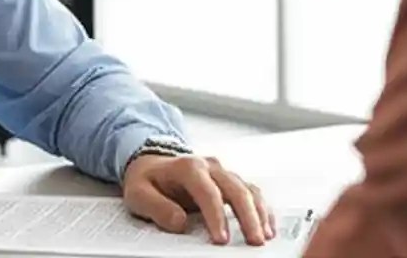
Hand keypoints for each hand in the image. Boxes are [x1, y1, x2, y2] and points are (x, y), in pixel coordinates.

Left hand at [123, 154, 275, 246]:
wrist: (150, 164)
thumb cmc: (147, 180)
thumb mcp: (139, 193)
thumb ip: (157, 207)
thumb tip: (179, 223)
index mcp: (187, 166)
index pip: (207, 191)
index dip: (216, 216)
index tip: (221, 240)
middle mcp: (209, 167)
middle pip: (235, 189)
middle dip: (247, 216)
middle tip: (254, 241)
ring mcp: (222, 173)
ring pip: (248, 189)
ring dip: (259, 213)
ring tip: (264, 237)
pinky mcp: (230, 182)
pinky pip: (252, 192)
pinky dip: (262, 209)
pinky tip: (267, 226)